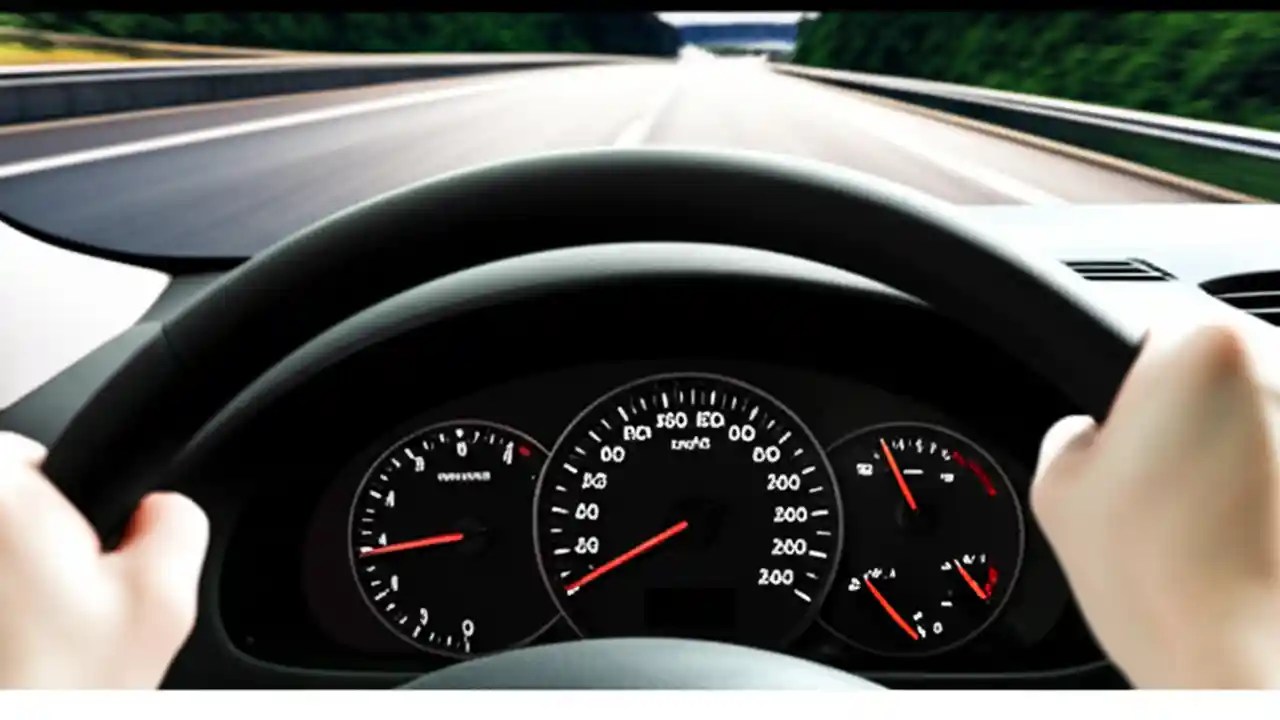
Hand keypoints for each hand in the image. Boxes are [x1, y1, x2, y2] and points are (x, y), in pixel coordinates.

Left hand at [0, 432, 208, 687]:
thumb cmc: (58, 694)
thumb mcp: (164, 603)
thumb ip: (178, 521)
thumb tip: (162, 508)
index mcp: (2, 504)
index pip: (24, 448)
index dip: (65, 498)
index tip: (75, 548)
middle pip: (1, 507)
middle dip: (32, 545)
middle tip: (58, 606)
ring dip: (11, 583)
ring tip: (26, 641)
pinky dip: (3, 612)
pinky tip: (12, 651)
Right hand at [1032, 322, 1279, 687]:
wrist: (1252, 670)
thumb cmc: (1163, 586)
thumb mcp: (1058, 493)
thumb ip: (1068, 436)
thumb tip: (1089, 436)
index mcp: (1201, 350)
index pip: (1145, 321)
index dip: (1121, 377)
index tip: (1115, 416)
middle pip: (1216, 361)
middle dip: (1186, 406)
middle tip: (1153, 478)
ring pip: (1263, 411)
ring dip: (1238, 444)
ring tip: (1204, 518)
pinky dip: (1269, 481)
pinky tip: (1248, 534)